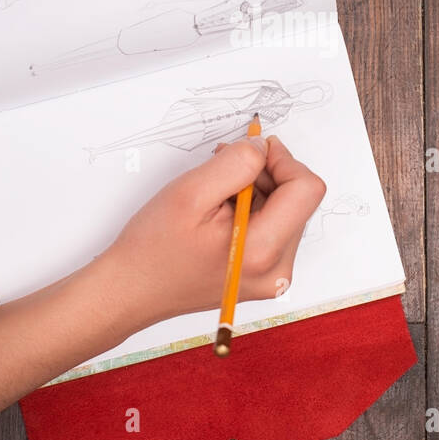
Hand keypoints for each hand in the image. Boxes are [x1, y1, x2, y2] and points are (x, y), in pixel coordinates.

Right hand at [98, 133, 326, 332]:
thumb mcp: (191, 191)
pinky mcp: (263, 275)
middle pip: (298, 200)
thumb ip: (236, 163)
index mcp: (262, 251)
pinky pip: (274, 228)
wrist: (132, 290)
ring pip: (286, 211)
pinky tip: (221, 211)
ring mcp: (272, 276)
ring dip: (257, 190)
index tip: (252, 151)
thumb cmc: (153, 249)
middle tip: (224, 166)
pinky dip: (253, 209)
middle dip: (266, 174)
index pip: (306, 189)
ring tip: (216, 193)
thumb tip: (263, 148)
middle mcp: (276, 270)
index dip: (282, 160)